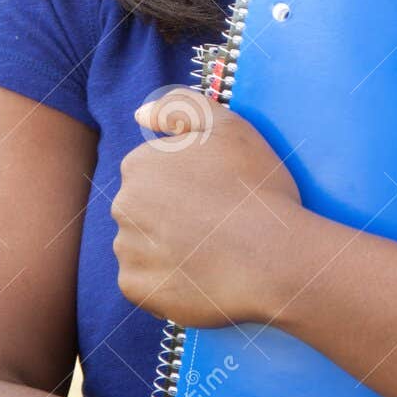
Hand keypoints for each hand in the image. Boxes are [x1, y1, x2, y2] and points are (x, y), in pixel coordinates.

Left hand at [111, 90, 302, 326]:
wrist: (274, 258)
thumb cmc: (256, 189)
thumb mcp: (228, 126)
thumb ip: (179, 108)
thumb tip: (140, 114)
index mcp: (139, 164)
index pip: (151, 173)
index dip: (186, 184)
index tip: (215, 194)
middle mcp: (122, 206)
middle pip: (142, 210)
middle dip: (170, 216)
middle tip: (214, 225)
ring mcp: (126, 250)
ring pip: (142, 248)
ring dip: (166, 250)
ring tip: (210, 253)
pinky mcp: (136, 289)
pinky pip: (146, 284)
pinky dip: (167, 283)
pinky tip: (199, 277)